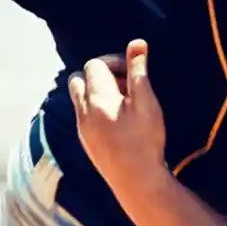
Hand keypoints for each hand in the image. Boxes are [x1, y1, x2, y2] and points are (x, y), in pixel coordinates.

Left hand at [68, 39, 166, 190]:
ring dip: (97, 93)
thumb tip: (137, 43)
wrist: (136, 182)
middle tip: (125, 86)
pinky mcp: (86, 142)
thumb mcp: (147, 102)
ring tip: (123, 104)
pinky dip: (95, 110)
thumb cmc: (145, 140)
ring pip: (79, 98)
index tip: (132, 72)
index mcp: (97, 98)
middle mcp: (83, 111)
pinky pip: (83, 116)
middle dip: (99, 76)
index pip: (94, 65)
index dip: (113, 62)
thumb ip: (138, 71)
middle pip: (79, 79)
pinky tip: (118, 122)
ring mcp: (82, 128)